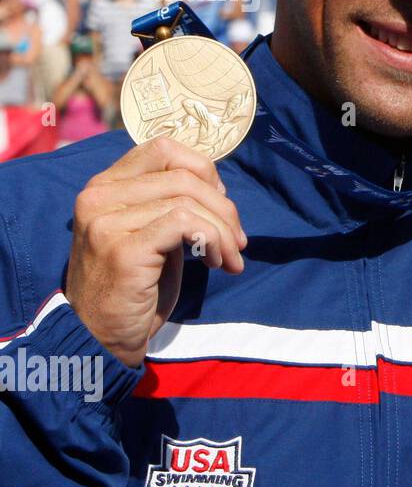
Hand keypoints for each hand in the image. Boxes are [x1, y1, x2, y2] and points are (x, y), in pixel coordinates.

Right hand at [65, 138, 246, 366]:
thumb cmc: (136, 287)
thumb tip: (219, 187)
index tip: (220, 205)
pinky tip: (216, 264)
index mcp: (106, 185)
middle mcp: (98, 196)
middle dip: (224, 208)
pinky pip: (184, 224)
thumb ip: (173, 203)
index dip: (204, 171)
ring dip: (223, 231)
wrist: (101, 338)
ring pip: (187, 200)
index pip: (164, 148)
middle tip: (237, 241)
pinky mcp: (121, 249)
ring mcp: (105, 222)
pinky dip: (213, 240)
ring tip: (229, 259)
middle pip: (184, 175)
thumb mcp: (154, 234)